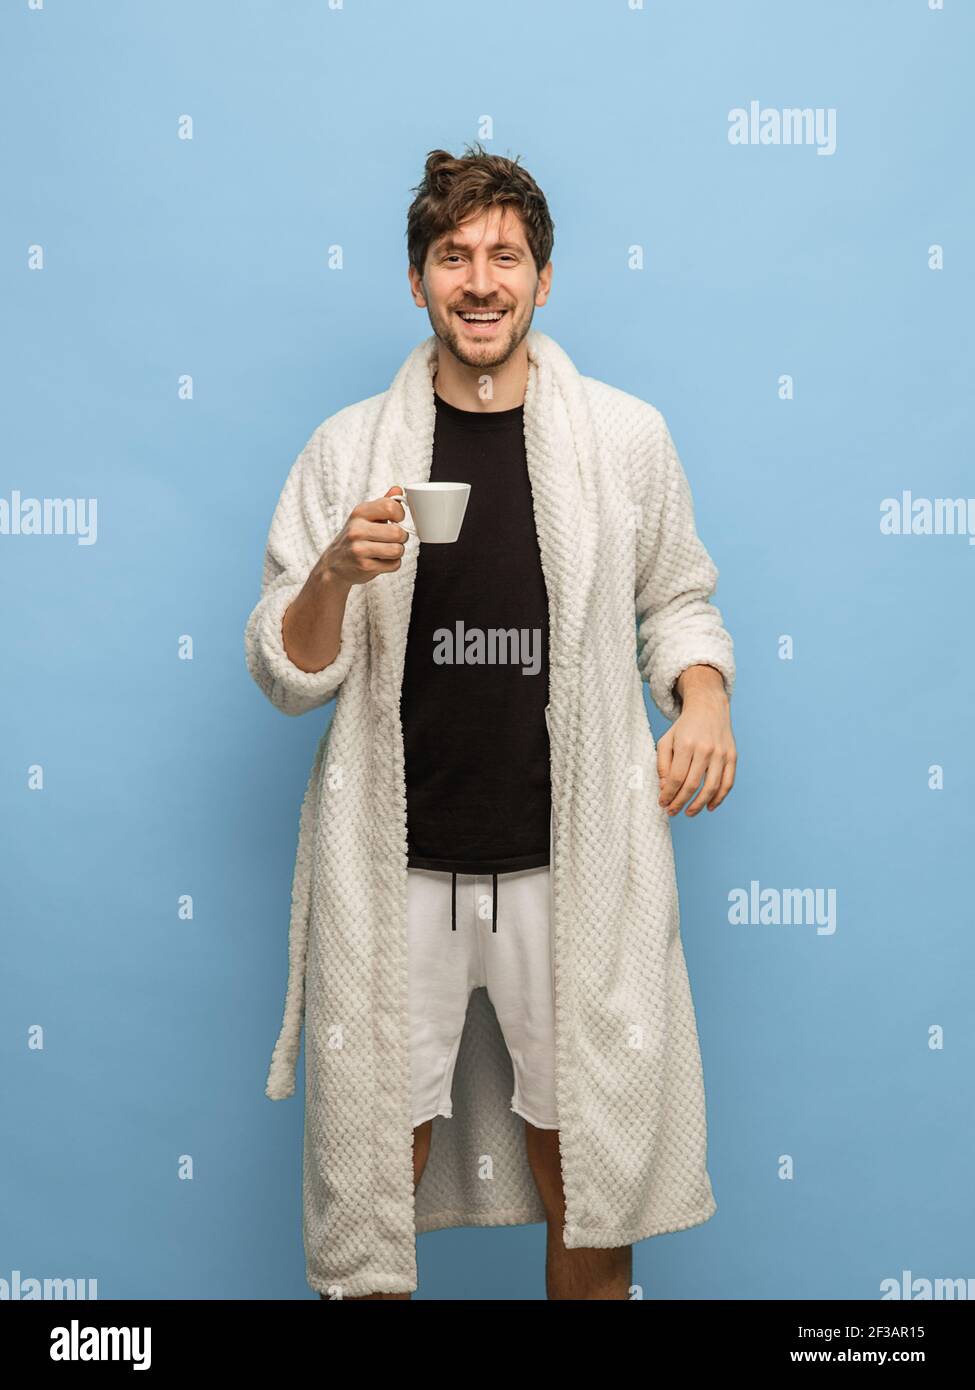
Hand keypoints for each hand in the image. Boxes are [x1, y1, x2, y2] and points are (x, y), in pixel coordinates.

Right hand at [315, 487, 412, 587]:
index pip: (390, 507)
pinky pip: (394, 564)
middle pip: (398, 532)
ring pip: (397, 550)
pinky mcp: (365, 566)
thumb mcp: (364, 517)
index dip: (400, 514)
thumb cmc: (354, 538)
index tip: (397, 520)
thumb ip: (383, 504)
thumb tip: (398, 489)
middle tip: (394, 539)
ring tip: (388, 550)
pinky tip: (382, 560)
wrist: (333, 565)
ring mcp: (359, 549)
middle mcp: (357, 530)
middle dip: (402, 537)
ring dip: (398, 551)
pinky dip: (393, 564)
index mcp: (359, 513)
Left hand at [656, 667, 736, 815]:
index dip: (668, 794)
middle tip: (672, 812)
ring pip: (712, 787)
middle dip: (680, 802)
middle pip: (693, 784)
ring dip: (699, 804)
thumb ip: (662, 764)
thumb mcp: (666, 740)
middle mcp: (705, 749)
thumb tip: (664, 789)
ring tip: (689, 813)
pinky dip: (720, 798)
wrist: (708, 707)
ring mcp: (721, 753)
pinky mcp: (732, 756)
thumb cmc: (684, 727)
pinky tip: (709, 806)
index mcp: (686, 744)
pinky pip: (728, 782)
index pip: (676, 777)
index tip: (662, 803)